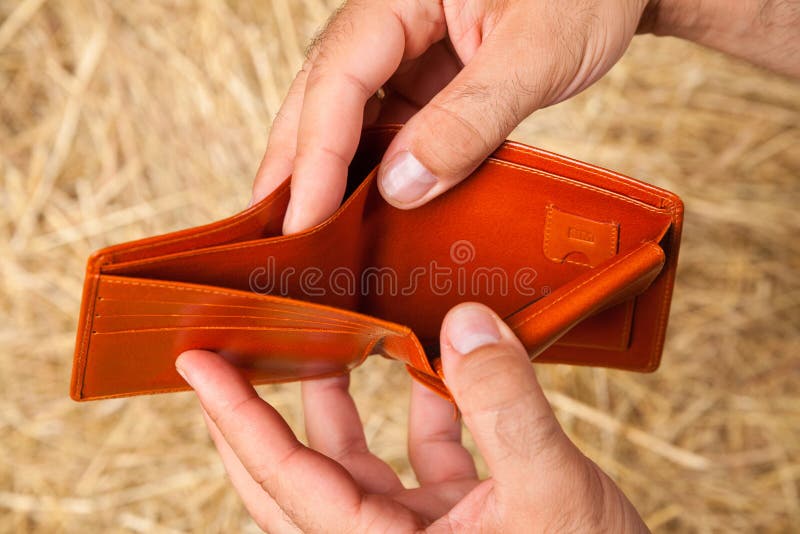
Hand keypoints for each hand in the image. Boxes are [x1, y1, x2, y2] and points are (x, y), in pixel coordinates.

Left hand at [176, 303, 647, 532]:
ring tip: (325, 341)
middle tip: (235, 349)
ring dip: (337, 406)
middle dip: (259, 413)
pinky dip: (423, 413)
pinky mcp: (457, 523)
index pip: (284, 478)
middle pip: (293, 477)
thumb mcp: (552, 494)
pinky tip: (437, 369)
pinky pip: (419, 461)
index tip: (197, 360)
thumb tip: (466, 323)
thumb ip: (506, 407)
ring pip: (352, 465)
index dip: (237, 416)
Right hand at [254, 0, 649, 232]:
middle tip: (270, 233)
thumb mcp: (536, 53)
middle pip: (320, 93)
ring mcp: (406, 51)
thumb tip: (400, 188)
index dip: (315, 153)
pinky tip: (357, 205)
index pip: (338, 75)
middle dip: (293, 164)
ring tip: (300, 230)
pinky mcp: (427, 79)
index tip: (305, 220)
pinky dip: (366, 168)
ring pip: (344, 113)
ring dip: (321, 171)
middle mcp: (391, 19)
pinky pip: (383, 125)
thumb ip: (470, 118)